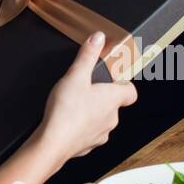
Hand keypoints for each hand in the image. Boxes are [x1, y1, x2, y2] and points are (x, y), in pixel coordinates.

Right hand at [37, 32, 138, 162]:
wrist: (53, 143)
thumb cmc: (66, 111)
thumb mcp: (75, 74)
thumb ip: (88, 55)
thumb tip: (98, 38)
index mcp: (112, 99)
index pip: (130, 92)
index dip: (123, 84)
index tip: (112, 79)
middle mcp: (111, 118)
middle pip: (114, 105)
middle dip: (101, 97)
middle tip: (84, 89)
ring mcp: (101, 134)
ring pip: (101, 120)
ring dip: (91, 113)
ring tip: (72, 105)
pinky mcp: (88, 146)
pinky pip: (89, 134)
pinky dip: (81, 127)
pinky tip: (67, 121)